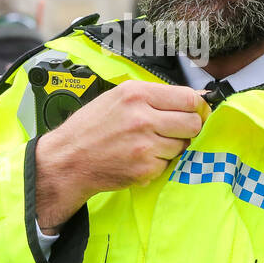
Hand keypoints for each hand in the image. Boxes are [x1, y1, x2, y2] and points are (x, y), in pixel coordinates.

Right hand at [35, 81, 208, 231]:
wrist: (67, 160)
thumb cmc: (90, 128)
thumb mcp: (117, 98)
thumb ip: (152, 97)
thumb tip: (192, 99)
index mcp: (136, 94)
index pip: (189, 97)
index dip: (196, 107)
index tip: (194, 112)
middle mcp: (142, 117)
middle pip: (192, 123)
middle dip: (188, 128)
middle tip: (173, 131)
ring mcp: (145, 145)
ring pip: (182, 145)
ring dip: (172, 147)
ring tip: (148, 145)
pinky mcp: (145, 168)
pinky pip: (168, 164)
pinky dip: (158, 164)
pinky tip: (139, 159)